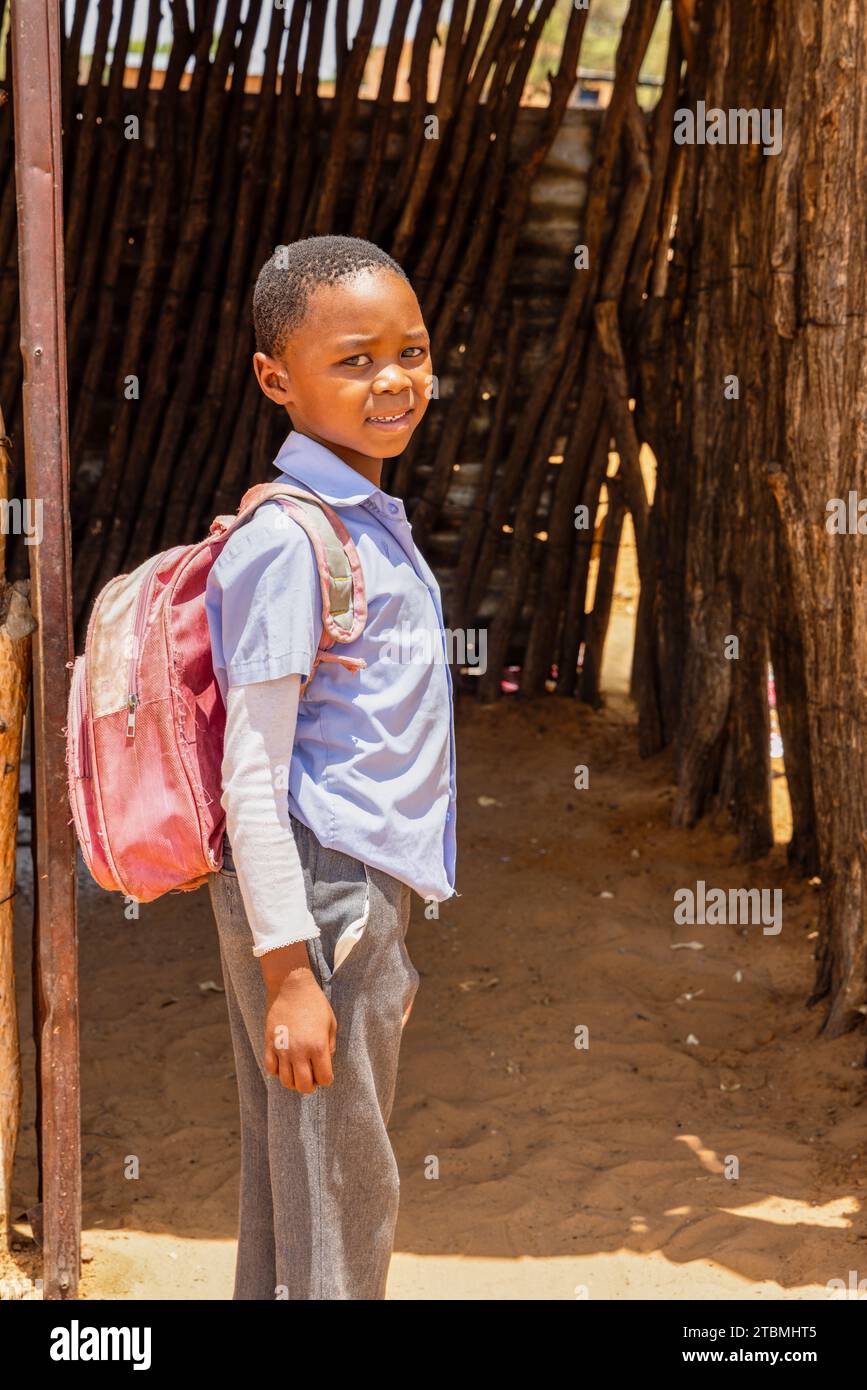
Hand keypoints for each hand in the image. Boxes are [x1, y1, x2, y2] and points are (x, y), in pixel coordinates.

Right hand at [260, 944, 336, 1091]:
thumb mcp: (331, 1023)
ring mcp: (282, 1049)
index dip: (326, 1079)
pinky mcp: (269, 1044)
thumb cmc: (315, 1003)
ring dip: (293, 1082)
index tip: (325, 1074)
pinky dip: (278, 1072)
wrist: (291, 986)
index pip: (324, 1079)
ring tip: (298, 1072)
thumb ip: (330, 1046)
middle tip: (311, 1078)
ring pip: (286, 1081)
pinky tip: (284, 1064)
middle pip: (303, 1086)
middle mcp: (299, 1051)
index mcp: (318, 1046)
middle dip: (310, 1086)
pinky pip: (270, 1069)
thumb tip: (325, 1062)